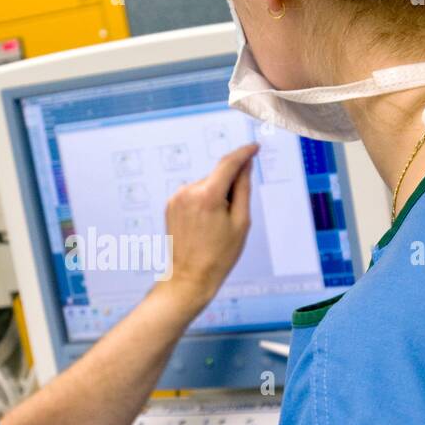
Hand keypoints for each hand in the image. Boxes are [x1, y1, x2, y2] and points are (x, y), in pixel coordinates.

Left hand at [156, 143, 257, 313]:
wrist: (190, 277)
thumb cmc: (218, 255)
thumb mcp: (241, 222)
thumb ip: (243, 189)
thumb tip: (246, 166)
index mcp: (208, 195)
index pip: (229, 163)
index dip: (244, 153)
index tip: (254, 148)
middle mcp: (188, 191)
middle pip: (217, 177)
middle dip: (229, 187)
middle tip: (233, 216)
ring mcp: (177, 198)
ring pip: (205, 185)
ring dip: (215, 196)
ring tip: (215, 225)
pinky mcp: (170, 204)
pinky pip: (193, 194)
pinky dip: (203, 201)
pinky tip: (204, 224)